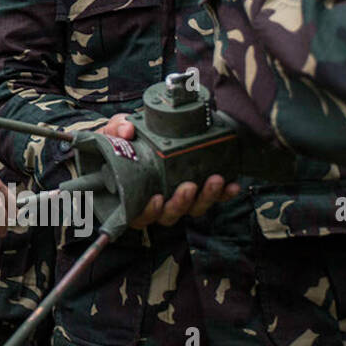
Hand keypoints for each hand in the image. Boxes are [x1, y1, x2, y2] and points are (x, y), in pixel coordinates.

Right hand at [94, 114, 240, 227]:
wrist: (137, 136)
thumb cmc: (120, 142)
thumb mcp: (113, 132)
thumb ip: (116, 129)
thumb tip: (127, 129)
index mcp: (132, 196)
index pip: (139, 215)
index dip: (149, 212)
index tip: (157, 198)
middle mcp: (156, 202)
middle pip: (170, 215)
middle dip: (182, 203)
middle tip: (189, 186)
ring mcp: (178, 197)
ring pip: (193, 209)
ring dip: (206, 198)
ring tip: (214, 180)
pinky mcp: (198, 190)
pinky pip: (212, 198)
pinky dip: (223, 194)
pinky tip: (232, 185)